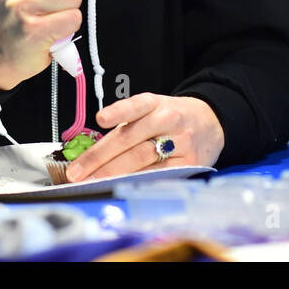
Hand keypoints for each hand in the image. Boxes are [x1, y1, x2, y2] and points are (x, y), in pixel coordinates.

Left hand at [65, 93, 224, 182]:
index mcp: (156, 103)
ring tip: (91, 181)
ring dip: (112, 172)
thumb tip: (93, 154)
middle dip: (99, 157)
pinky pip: (158, 174)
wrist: (211, 122)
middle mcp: (169, 119)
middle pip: (130, 139)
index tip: (101, 118)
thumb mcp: (153, 110)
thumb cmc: (172, 118)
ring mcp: (180, 141)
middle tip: (77, 171)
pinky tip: (120, 185)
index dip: (118, 111)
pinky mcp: (189, 162)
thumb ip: (127, 126)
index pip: (136, 105)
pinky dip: (136, 180)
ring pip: (141, 158)